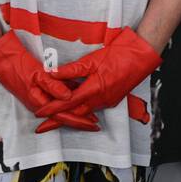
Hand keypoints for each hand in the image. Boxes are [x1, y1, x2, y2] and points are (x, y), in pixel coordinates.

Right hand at [0, 31, 98, 132]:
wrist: (2, 59)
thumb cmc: (16, 66)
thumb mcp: (36, 74)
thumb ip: (54, 86)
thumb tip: (69, 96)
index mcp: (40, 103)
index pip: (63, 115)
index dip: (80, 120)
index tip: (93, 123)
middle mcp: (40, 104)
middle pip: (63, 115)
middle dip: (80, 119)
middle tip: (95, 123)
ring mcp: (39, 98)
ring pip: (60, 107)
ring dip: (74, 110)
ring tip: (90, 114)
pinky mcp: (38, 91)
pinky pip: (56, 98)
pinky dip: (67, 98)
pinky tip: (77, 96)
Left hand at [34, 27, 161, 131]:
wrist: (141, 57)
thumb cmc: (119, 55)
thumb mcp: (92, 60)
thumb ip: (71, 69)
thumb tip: (52, 73)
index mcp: (93, 90)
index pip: (67, 104)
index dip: (52, 110)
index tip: (39, 114)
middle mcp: (100, 100)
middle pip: (74, 115)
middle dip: (57, 121)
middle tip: (43, 126)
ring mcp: (107, 101)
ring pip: (84, 113)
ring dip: (70, 116)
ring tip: (56, 118)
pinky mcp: (112, 99)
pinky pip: (93, 109)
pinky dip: (82, 110)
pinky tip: (76, 107)